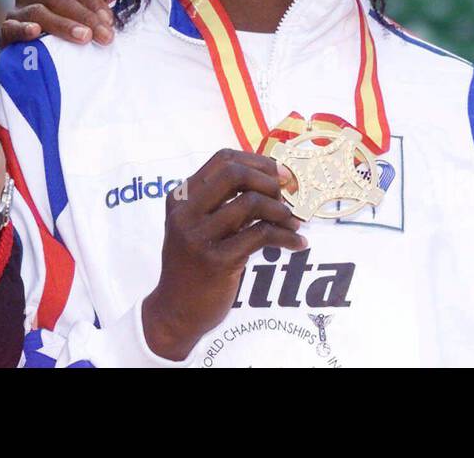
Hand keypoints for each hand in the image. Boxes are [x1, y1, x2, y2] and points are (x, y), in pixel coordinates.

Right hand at [0, 0, 114, 46]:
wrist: (33, 60)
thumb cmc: (63, 30)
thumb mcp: (82, 11)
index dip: (92, 0)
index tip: (110, 21)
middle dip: (84, 16)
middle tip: (104, 35)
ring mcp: (15, 10)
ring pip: (38, 12)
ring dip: (63, 25)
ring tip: (84, 38)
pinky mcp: (5, 31)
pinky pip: (12, 27)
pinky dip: (24, 29)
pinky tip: (37, 32)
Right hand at [142, 149, 304, 360]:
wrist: (175, 312)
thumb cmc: (193, 267)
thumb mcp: (198, 227)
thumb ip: (222, 203)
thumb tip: (272, 180)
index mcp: (180, 198)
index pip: (222, 160)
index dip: (257, 161)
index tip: (281, 174)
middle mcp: (185, 212)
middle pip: (234, 174)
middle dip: (269, 180)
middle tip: (289, 196)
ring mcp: (198, 237)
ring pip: (250, 203)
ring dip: (281, 210)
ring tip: (294, 222)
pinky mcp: (216, 261)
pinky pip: (261, 235)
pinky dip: (286, 237)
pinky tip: (297, 243)